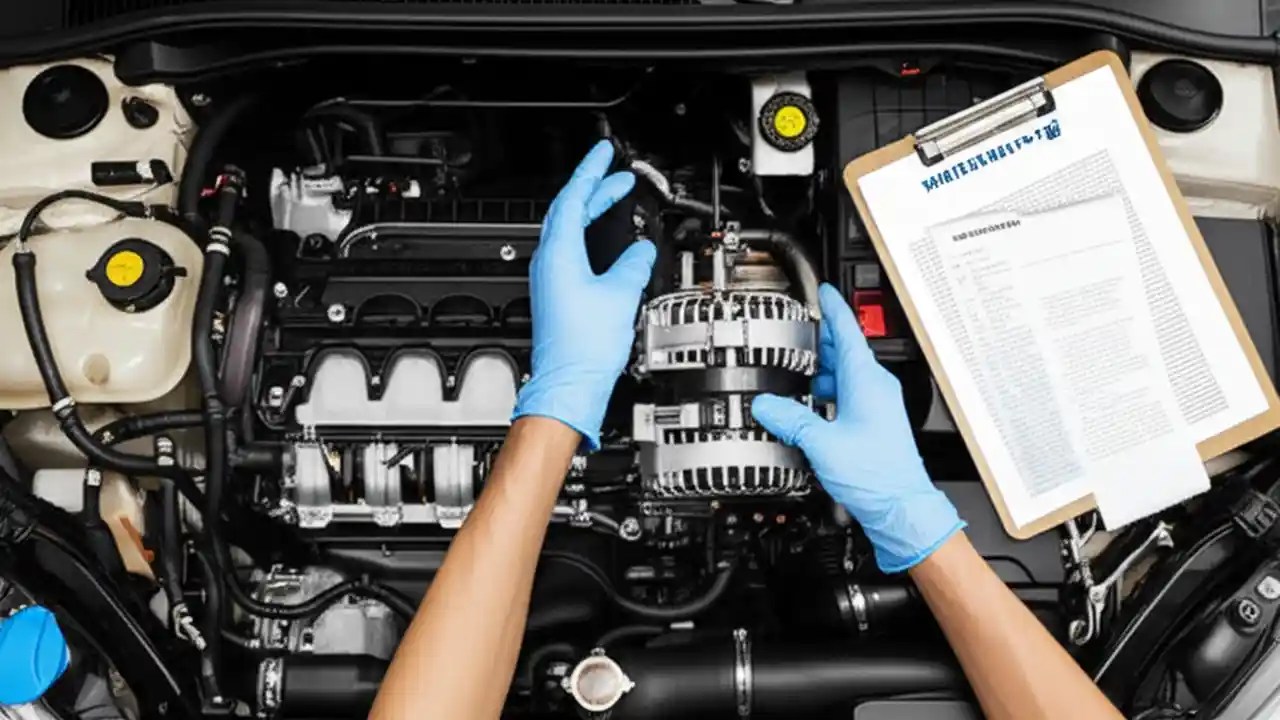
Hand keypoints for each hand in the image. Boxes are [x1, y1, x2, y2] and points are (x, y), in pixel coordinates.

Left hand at [512, 140, 656, 449]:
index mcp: (559, 254)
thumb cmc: (583, 347)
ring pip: (568, 232)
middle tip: (617, 175)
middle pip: (568, 211)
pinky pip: (571, 253)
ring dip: (592, 212)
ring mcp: (550, 279)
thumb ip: (633, 264)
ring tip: (613, 200)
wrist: (568, 384)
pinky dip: (590, 237)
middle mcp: (548, 263)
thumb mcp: (620, 295)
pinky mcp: (556, 295)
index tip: (603, 153)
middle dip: (594, 189)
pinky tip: (607, 243)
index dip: (590, 171)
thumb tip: (641, 251)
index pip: (573, 197)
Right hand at [751, 284, 964, 572]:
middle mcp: (876, 388)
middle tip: (794, 336)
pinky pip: (848, 396)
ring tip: (794, 376)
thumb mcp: (821, 442)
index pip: (848, 330)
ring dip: (820, 373)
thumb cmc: (876, 476)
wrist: (901, 507)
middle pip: (843, 351)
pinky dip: (828, 394)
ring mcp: (877, 405)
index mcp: (866, 381)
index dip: (833, 308)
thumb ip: (790, 419)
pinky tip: (809, 408)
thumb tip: (766, 405)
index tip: (823, 291)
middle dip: (818, 343)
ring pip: (845, 375)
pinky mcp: (875, 423)